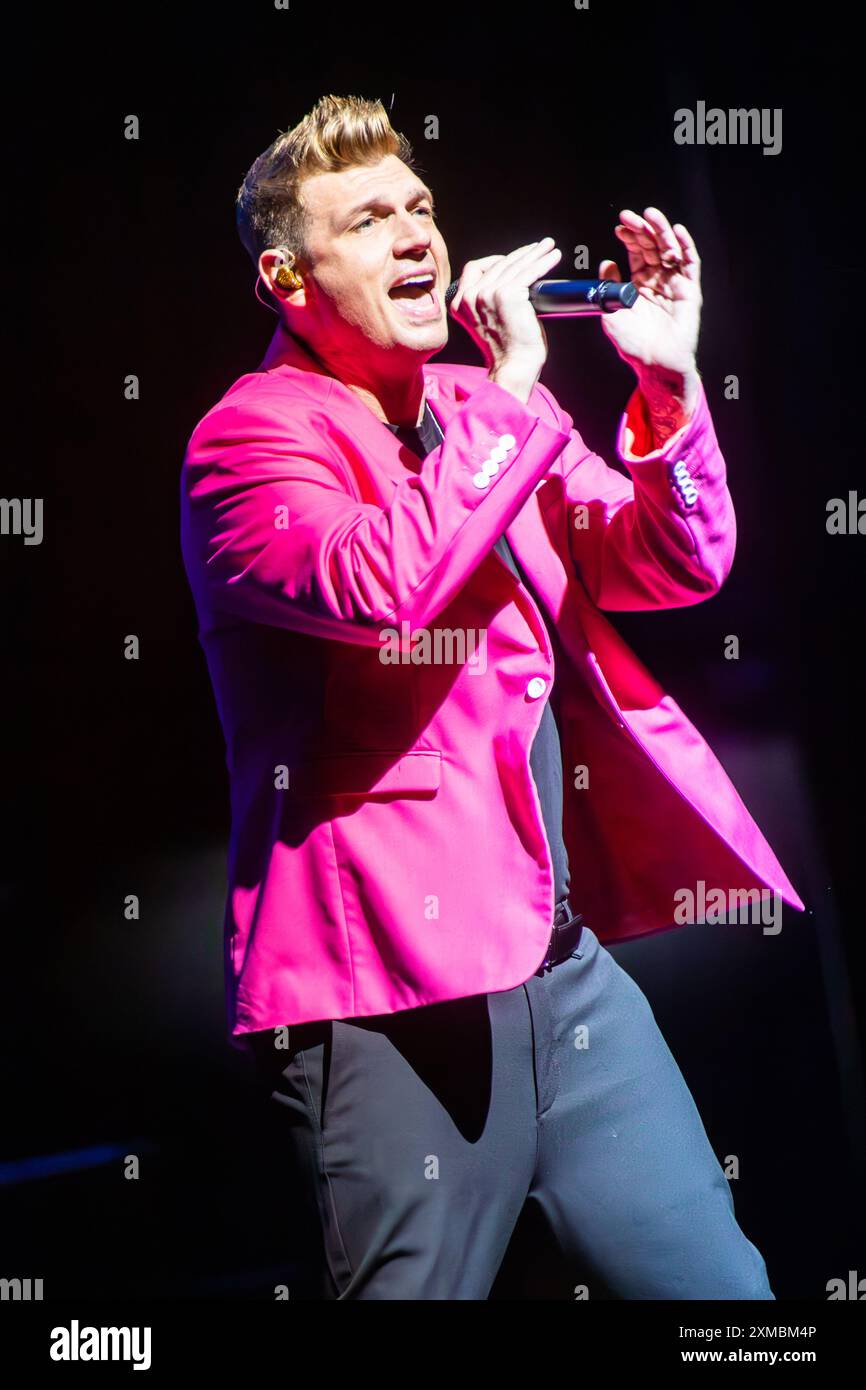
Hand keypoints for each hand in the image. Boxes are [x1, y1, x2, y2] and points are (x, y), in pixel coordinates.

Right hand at [448, 238, 561, 378]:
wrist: (513, 369)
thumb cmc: (508, 352)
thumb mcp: (488, 323)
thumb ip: (490, 303)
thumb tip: (514, 282)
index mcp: (460, 304)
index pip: (474, 269)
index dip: (495, 261)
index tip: (513, 260)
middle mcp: (469, 297)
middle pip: (498, 264)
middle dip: (522, 253)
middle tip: (540, 246)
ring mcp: (486, 294)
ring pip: (515, 266)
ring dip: (536, 253)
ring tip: (550, 246)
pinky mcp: (507, 294)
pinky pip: (529, 272)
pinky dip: (543, 262)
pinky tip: (553, 256)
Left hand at [598, 207, 701, 386]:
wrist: (654, 364)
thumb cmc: (633, 344)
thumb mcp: (611, 313)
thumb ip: (609, 287)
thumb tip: (606, 262)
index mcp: (640, 284)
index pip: (636, 253)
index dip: (629, 238)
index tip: (619, 226)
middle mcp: (658, 281)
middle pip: (653, 247)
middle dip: (642, 229)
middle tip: (630, 216)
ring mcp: (675, 284)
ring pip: (670, 250)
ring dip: (661, 231)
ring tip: (651, 216)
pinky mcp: (689, 291)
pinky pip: (690, 264)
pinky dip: (685, 246)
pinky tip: (677, 231)